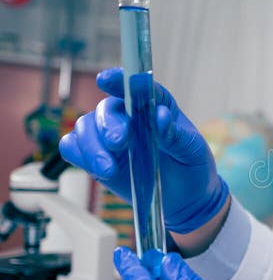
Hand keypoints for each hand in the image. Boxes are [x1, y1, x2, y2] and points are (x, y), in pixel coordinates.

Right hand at [59, 68, 227, 233]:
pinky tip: (98, 169)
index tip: (107, 80)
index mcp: (155, 105)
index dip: (120, 80)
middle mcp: (129, 117)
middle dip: (108, 124)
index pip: (136, 87)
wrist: (187, 199)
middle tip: (118, 142)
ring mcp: (110, 138)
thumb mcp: (193, 150)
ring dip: (92, 146)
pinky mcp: (97, 158)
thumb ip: (176, 135)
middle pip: (106, 109)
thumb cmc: (192, 167)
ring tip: (109, 169)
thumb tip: (160, 117)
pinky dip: (80, 155)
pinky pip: (73, 148)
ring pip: (85, 127)